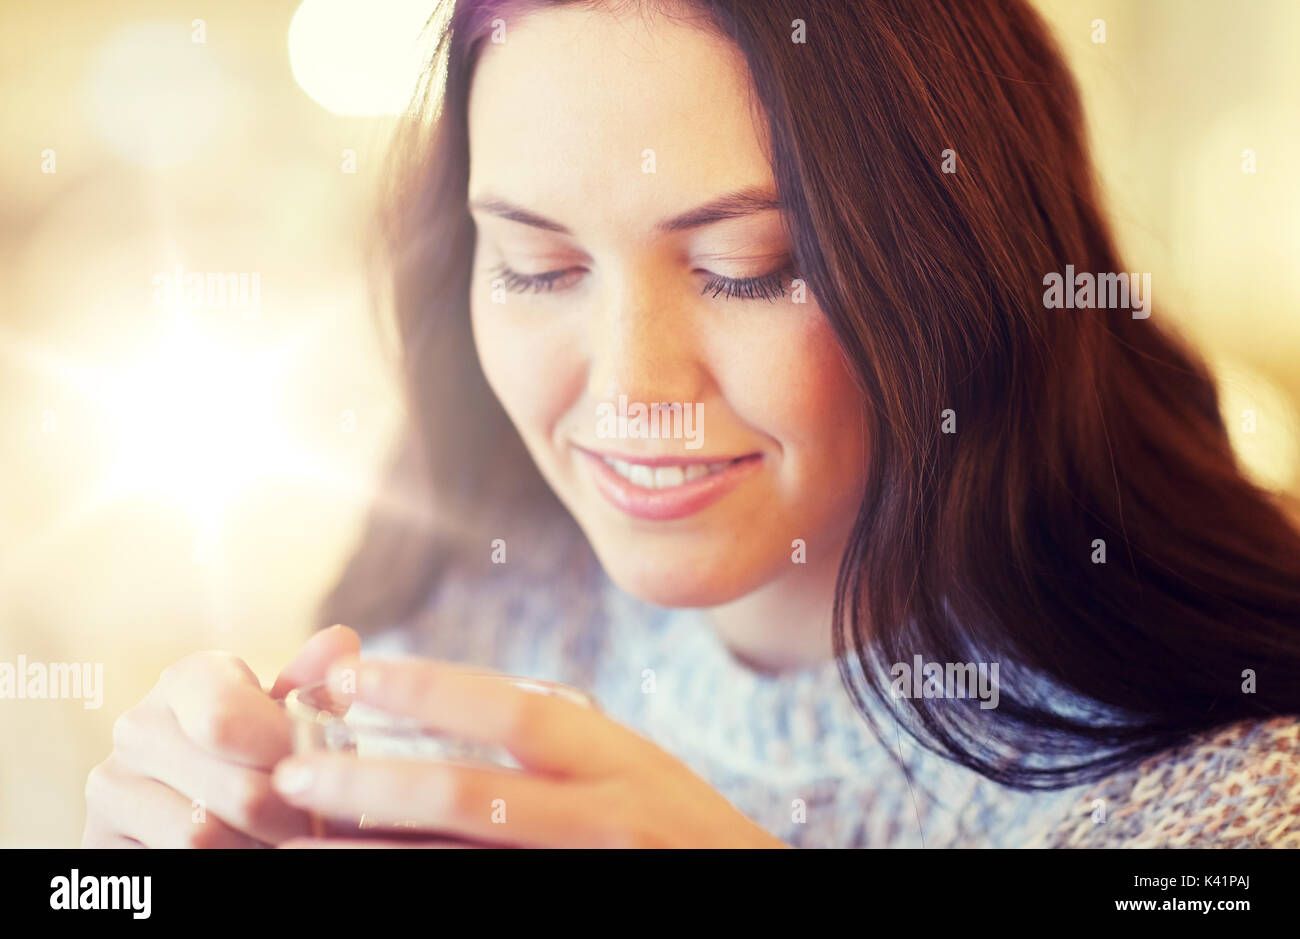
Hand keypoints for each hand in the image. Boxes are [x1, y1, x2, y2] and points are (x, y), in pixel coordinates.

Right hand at [81, 625, 360, 847]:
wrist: (188, 805)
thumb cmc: (254, 752)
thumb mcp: (281, 720)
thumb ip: (310, 689)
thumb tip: (342, 640)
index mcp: (189, 680)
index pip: (226, 717)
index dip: (283, 755)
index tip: (320, 775)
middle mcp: (139, 724)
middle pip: (235, 788)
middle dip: (289, 814)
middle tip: (317, 822)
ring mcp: (111, 782)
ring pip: (205, 835)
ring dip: (260, 845)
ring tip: (289, 840)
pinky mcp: (100, 835)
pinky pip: (175, 862)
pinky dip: (226, 862)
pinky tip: (248, 853)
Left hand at [271, 656, 788, 847]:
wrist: (747, 896)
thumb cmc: (679, 829)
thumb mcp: (635, 765)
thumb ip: (558, 742)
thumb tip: (446, 705)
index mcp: (620, 758)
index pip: (514, 712)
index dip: (429, 689)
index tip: (352, 674)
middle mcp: (606, 816)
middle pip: (472, 794)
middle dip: (373, 780)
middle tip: (289, 769)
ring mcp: (586, 872)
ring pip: (460, 863)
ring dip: (371, 852)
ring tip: (296, 836)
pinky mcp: (571, 910)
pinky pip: (480, 898)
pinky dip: (413, 886)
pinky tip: (358, 875)